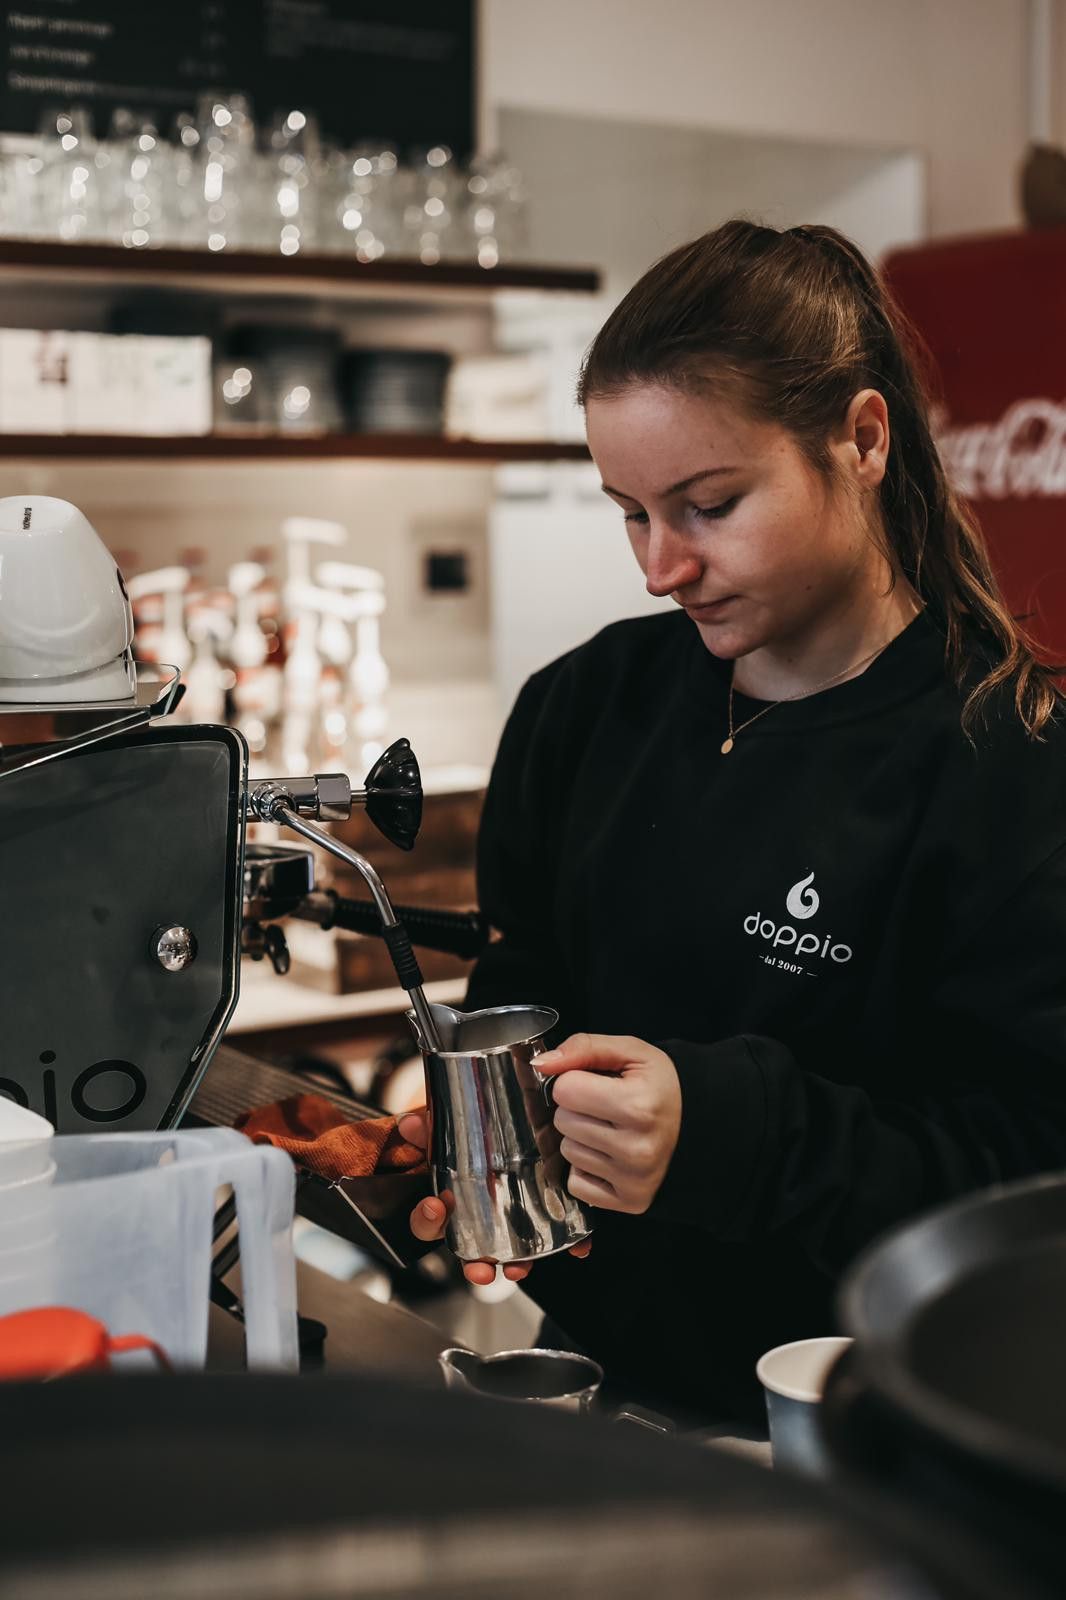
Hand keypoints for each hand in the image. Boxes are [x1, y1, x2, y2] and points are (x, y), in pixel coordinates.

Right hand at [399, 1108, 591, 1285]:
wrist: (505, 1117)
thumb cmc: (468, 1134)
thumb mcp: (445, 1127)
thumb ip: (428, 1126)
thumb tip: (410, 1123)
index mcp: (449, 1199)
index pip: (429, 1221)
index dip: (428, 1219)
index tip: (436, 1207)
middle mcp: (477, 1218)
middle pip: (470, 1250)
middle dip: (475, 1264)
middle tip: (480, 1268)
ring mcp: (509, 1221)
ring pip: (508, 1253)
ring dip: (514, 1264)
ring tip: (518, 1269)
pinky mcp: (542, 1214)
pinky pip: (552, 1236)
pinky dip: (566, 1243)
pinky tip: (577, 1246)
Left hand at [536, 1034, 681, 1214]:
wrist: (698, 1126)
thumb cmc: (659, 1087)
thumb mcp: (631, 1052)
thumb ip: (584, 1047)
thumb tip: (541, 1064)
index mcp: (638, 1106)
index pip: (564, 1090)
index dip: (576, 1081)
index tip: (597, 1084)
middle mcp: (636, 1148)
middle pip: (562, 1122)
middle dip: (577, 1110)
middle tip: (606, 1108)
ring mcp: (633, 1180)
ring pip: (567, 1152)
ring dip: (581, 1138)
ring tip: (611, 1130)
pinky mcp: (629, 1202)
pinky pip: (575, 1184)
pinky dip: (586, 1169)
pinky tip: (610, 1156)